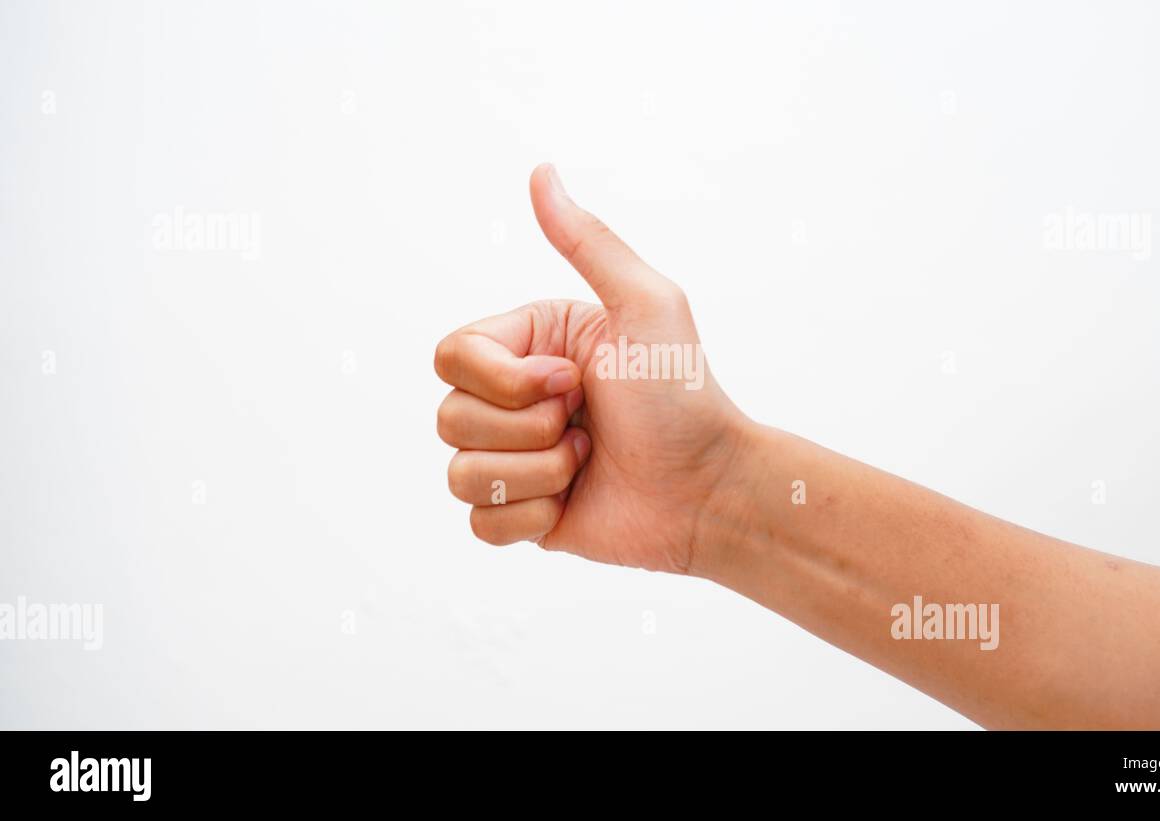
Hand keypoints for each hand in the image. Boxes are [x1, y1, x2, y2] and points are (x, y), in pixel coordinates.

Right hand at [434, 164, 749, 572]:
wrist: (709, 489)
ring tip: (586, 463)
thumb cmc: (683, 395)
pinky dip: (529, 517)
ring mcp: (513, 458)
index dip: (505, 379)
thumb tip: (541, 172)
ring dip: (536, 473)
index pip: (451, 355)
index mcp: (528, 345)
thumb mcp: (644, 305)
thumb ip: (588, 242)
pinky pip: (479, 522)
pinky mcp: (521, 514)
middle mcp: (511, 398)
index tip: (573, 380)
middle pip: (449, 416)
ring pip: (460, 474)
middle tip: (586, 424)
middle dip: (527, 429)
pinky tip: (573, 503)